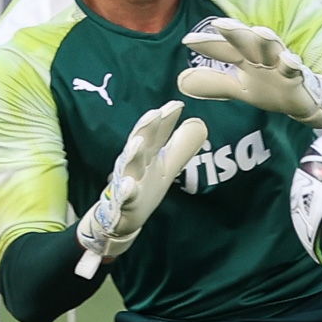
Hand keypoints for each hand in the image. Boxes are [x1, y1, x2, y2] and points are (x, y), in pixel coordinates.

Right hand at [75, 101, 205, 278]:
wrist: (122, 216)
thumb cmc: (144, 186)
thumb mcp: (166, 166)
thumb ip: (181, 146)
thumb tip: (199, 122)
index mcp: (147, 153)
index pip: (157, 133)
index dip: (166, 119)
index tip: (177, 104)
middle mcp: (135, 163)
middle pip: (141, 142)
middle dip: (147, 127)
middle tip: (156, 113)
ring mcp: (127, 180)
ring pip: (129, 165)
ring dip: (132, 153)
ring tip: (138, 142)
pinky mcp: (124, 202)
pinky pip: (124, 196)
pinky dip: (125, 191)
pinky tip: (127, 185)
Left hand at [178, 17, 321, 128]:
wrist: (303, 102)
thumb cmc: (271, 89)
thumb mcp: (239, 89)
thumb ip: (213, 83)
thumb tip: (180, 81)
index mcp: (246, 58)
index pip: (224, 49)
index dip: (207, 44)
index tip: (187, 40)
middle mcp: (262, 56)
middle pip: (247, 41)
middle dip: (235, 31)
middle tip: (219, 23)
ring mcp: (281, 64)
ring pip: (274, 49)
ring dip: (267, 40)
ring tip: (260, 32)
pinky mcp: (299, 77)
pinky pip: (296, 69)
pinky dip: (293, 64)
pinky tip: (289, 60)